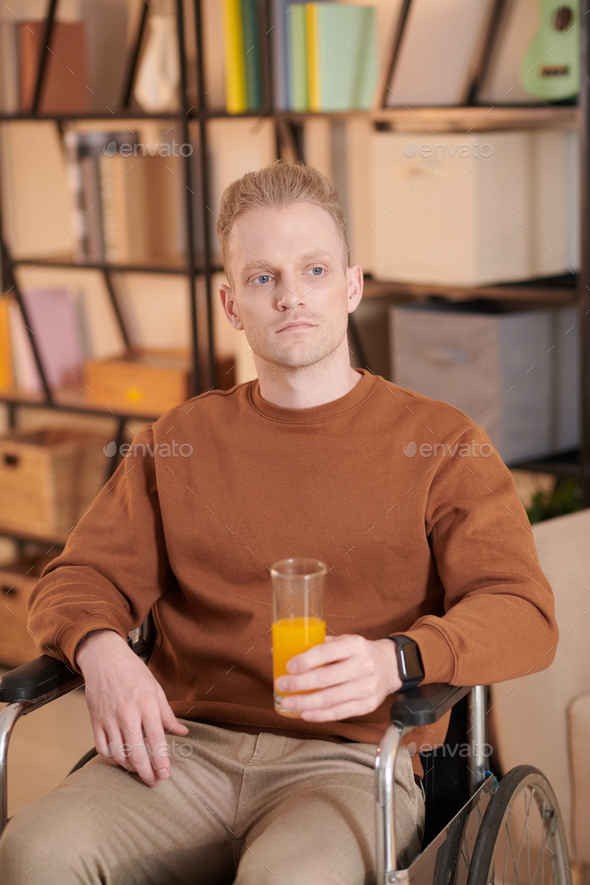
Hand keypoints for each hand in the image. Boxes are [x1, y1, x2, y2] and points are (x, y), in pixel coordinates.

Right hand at [75, 630, 188, 787]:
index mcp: (146, 704)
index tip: (166, 775)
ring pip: (118, 754)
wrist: (104, 658)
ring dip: (130, 768)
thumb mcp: (156, 689)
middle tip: (155, 782)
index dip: (161, 760)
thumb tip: (182, 732)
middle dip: (146, 773)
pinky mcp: (95, 721)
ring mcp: (108, 718)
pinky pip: (102, 749)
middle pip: (136, 753)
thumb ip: (168, 714)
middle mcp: (126, 713)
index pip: (155, 739)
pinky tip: (121, 761)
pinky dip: (112, 759)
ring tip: (141, 771)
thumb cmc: (133, 672)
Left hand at [274, 634, 402, 721]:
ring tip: (287, 703)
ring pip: (331, 699)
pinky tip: (305, 714)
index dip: (305, 661)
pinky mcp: (368, 704)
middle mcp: (363, 665)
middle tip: (281, 685)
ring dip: (305, 703)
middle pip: (326, 678)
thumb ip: (317, 645)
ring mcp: (367, 687)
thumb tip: (281, 650)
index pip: (326, 652)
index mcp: (355, 644)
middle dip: (299, 684)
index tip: (288, 667)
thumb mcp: (343, 641)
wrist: (390, 665)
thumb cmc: (359, 653)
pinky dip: (320, 715)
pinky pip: (340, 712)